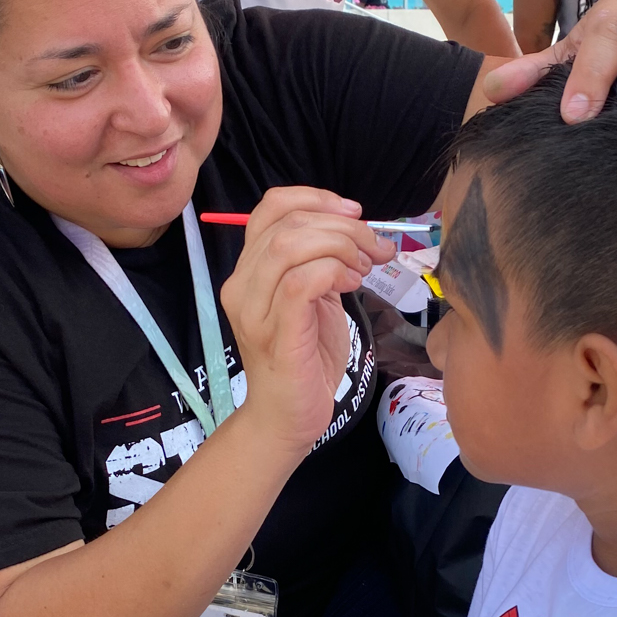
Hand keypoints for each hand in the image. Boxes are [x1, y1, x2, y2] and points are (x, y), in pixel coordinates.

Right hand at [221, 188, 394, 459]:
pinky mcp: (275, 335)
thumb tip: (355, 231)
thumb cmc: (306, 359)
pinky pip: (299, 283)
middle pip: (287, 223)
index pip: (270, 208)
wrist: (288, 418)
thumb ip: (322, 263)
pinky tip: (351, 285)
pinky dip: (332, 272)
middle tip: (374, 249)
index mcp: (249, 271)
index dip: (316, 198)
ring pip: (290, 246)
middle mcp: (242, 285)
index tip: (355, 213)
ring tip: (363, 269)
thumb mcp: (314, 299)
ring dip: (339, 247)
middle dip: (342, 226)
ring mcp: (254, 311)